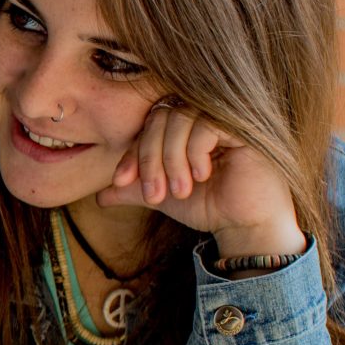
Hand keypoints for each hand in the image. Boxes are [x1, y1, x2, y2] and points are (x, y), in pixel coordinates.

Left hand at [94, 101, 303, 255]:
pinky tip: (203, 175)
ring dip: (171, 159)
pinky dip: (195, 152)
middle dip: (149, 158)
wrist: (245, 226)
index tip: (122, 181)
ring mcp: (223, 118)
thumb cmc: (209, 207)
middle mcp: (203, 117)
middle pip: (160, 118)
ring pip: (179, 119)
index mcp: (183, 128)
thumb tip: (99, 196)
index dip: (131, 152)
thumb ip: (133, 191)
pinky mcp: (243, 126)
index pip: (147, 126)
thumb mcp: (163, 196)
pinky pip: (206, 124)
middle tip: (154, 192)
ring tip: (181, 189)